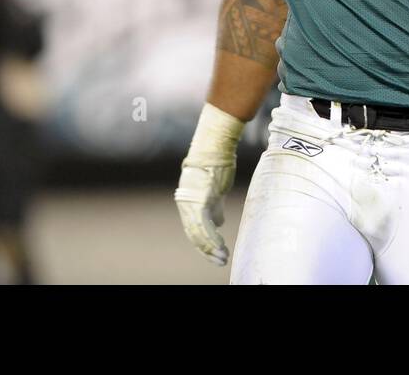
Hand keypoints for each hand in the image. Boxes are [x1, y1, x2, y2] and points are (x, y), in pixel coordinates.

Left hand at [174, 104, 245, 266]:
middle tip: (220, 261)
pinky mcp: (201, 201)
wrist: (214, 147)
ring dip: (211, 249)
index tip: (214, 253)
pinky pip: (205, 227)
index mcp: (186, 202)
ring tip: (223, 258)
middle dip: (207, 251)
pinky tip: (220, 247)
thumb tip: (218, 222)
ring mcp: (192, 203)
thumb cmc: (215, 164)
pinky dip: (213, 240)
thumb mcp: (214, 189)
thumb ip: (214, 206)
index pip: (192, 229)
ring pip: (199, 235)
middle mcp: (185, 205)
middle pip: (194, 235)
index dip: (203, 243)